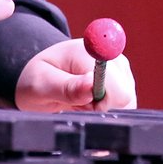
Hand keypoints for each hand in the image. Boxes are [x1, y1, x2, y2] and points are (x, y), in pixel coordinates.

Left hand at [14, 38, 137, 111]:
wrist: (42, 76)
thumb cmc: (37, 78)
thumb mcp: (40, 84)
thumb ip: (66, 87)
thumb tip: (92, 85)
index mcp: (89, 51)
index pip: (114, 83)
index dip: (102, 103)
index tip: (84, 105)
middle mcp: (110, 57)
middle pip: (124, 95)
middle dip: (100, 109)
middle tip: (74, 104)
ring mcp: (120, 69)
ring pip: (125, 104)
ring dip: (101, 111)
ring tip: (77, 102)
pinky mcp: (124, 81)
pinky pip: (124, 107)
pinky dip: (105, 112)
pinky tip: (87, 105)